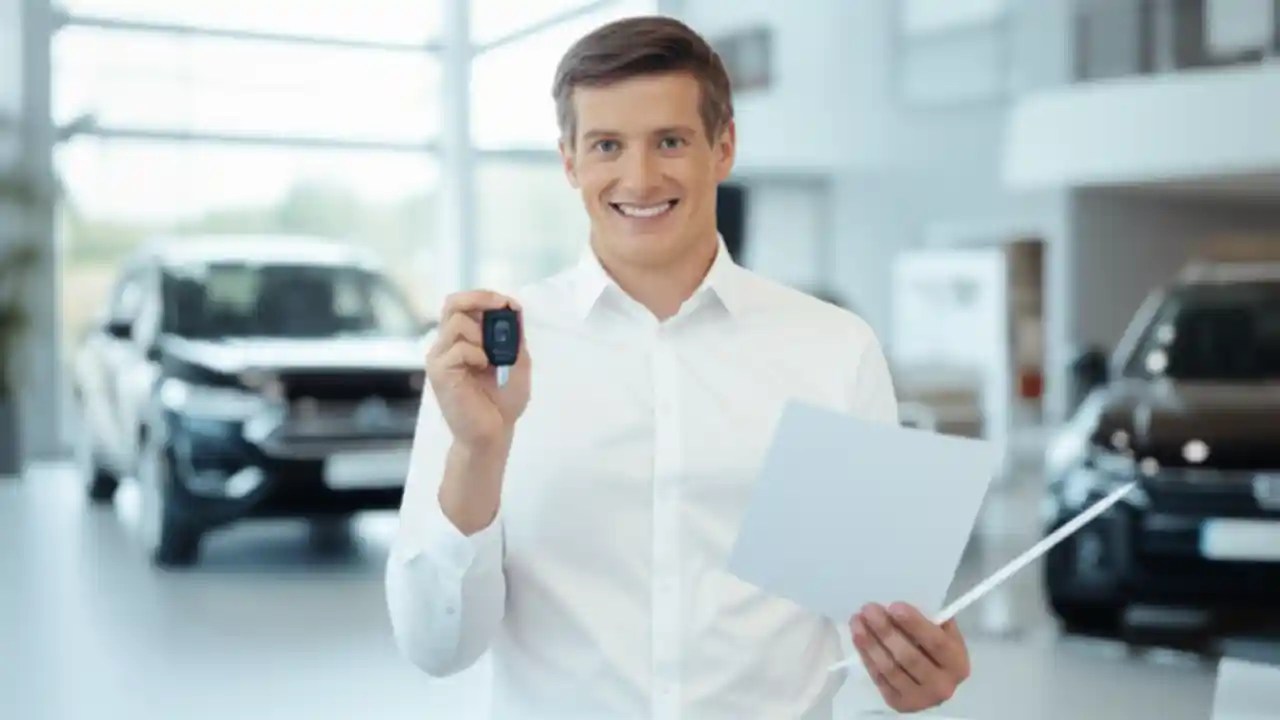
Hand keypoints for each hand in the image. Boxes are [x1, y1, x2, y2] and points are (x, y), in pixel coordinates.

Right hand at [425, 290, 531, 448]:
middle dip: (479, 300)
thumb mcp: (517, 361)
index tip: (507, 303)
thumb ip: (513, 336)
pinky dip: (477, 353)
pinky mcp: (439, 372)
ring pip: (456, 321)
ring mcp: (440, 357)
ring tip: (490, 358)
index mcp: (463, 339)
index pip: (462, 304)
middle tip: (500, 309)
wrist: (494, 433)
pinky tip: (483, 367)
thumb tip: (513, 307)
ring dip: (481, 334)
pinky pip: (457, 347)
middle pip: (452, 303)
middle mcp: (447, 344)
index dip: (483, 296)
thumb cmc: (503, 401)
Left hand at [849, 602, 969, 712]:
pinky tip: (858, 637)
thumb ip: (931, 621)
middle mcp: (942, 686)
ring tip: (857, 620)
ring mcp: (920, 699)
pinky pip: (878, 678)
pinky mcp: (899, 703)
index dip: (914, 624)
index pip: (936, 642)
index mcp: (957, 663)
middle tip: (868, 609)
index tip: (894, 606)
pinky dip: (866, 655)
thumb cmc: (937, 650)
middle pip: (908, 656)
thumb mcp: (944, 633)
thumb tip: (900, 607)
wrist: (934, 682)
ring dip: (870, 642)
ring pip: (890, 668)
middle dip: (885, 630)